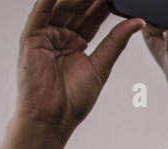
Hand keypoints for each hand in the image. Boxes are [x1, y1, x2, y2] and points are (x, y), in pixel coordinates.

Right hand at [16, 0, 142, 133]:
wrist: (53, 118)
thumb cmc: (74, 99)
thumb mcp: (101, 66)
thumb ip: (116, 41)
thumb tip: (136, 22)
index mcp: (77, 43)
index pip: (91, 17)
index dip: (103, 4)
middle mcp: (60, 35)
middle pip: (76, 9)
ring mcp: (45, 35)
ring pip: (60, 7)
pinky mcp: (31, 37)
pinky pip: (41, 13)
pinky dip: (50, 1)